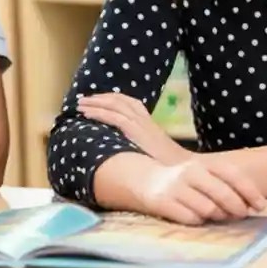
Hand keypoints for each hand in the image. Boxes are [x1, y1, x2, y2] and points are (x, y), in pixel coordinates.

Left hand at [78, 93, 192, 164]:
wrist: (185, 169)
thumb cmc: (171, 167)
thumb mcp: (156, 153)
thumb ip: (144, 148)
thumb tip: (131, 154)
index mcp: (150, 123)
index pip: (130, 103)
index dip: (114, 99)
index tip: (99, 100)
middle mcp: (144, 120)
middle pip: (120, 100)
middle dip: (101, 97)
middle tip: (85, 99)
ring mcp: (140, 124)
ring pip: (114, 105)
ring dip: (95, 103)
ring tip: (81, 104)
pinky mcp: (136, 131)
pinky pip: (113, 117)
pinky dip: (98, 112)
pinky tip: (86, 114)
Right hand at [135, 156, 265, 225]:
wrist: (145, 181)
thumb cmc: (184, 182)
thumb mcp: (204, 175)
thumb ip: (225, 186)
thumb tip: (251, 205)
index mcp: (204, 163)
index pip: (232, 174)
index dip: (249, 191)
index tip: (261, 206)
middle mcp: (190, 172)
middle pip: (223, 194)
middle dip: (237, 208)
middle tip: (241, 215)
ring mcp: (175, 187)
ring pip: (208, 209)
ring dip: (218, 216)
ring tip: (217, 216)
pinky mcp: (162, 202)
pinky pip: (190, 218)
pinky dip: (198, 221)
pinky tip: (197, 218)